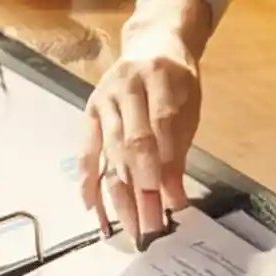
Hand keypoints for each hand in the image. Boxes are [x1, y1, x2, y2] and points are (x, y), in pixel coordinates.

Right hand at [79, 1, 211, 241]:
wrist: (150, 46)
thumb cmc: (175, 83)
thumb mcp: (189, 107)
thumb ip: (180, 149)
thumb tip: (174, 198)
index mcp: (159, 77)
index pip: (162, 128)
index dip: (167, 168)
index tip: (174, 205)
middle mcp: (126, 86)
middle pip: (133, 144)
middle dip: (142, 191)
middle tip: (150, 227)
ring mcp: (103, 100)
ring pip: (110, 153)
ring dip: (119, 195)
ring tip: (129, 228)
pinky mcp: (89, 114)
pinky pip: (86, 152)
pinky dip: (88, 181)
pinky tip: (93, 209)